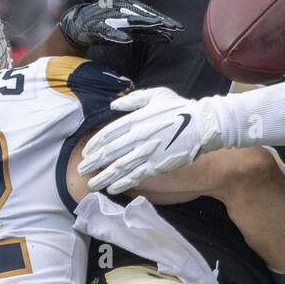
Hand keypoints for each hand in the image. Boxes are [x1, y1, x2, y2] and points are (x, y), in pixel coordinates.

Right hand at [60, 0, 181, 49]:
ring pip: (128, 21)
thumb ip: (145, 32)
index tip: (179, 28)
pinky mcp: (96, 26)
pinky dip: (117, 35)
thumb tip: (166, 37)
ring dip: (143, 24)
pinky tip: (127, 41)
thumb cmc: (107, 27)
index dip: (163, 20)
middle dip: (159, 21)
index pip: (149, 14)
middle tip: (174, 28)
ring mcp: (108, 16)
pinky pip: (108, 31)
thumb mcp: (129, 29)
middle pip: (142, 16)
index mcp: (128, 8)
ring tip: (156, 28)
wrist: (78, 25)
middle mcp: (120, 9)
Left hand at [78, 87, 221, 192]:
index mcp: (135, 120)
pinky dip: (122, 183)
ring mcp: (146, 153)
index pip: (107, 135)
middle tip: (81, 171)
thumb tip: (113, 106)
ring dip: (103, 177)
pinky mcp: (157, 166)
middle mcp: (137, 137)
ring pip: (119, 168)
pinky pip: (135, 177)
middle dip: (93, 163)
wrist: (203, 125)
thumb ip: (132, 100)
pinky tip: (112, 189)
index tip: (85, 153)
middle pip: (109, 153)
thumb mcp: (155, 95)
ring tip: (91, 184)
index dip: (94, 146)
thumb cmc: (180, 108)